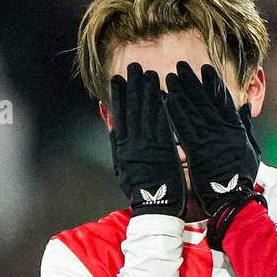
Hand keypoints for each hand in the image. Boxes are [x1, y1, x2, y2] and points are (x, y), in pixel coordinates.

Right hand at [109, 63, 186, 217]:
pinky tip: (166, 95)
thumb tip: (110, 123)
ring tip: (149, 74)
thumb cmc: (141, 190)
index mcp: (122, 149)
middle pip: (133, 111)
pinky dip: (164, 110)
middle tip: (135, 67)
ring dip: (148, 93)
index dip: (118, 96)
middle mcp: (133, 146)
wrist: (155, 209)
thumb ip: (116, 142)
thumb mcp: (122, 167)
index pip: (119, 116)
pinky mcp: (165, 152)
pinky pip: (164, 126)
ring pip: (148, 115)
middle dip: (134, 87)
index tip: (118, 78)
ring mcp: (149, 148)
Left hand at [165, 61, 264, 245]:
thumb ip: (244, 128)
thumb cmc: (242, 178)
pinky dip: (176, 113)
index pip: (223, 100)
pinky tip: (168, 100)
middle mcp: (223, 130)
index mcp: (235, 129)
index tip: (205, 69)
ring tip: (170, 76)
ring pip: (193, 110)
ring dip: (181, 92)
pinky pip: (184, 128)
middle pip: (205, 100)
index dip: (213, 83)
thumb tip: (245, 110)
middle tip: (181, 65)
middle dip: (192, 81)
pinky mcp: (197, 151)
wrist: (233, 199)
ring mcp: (210, 140)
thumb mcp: (250, 150)